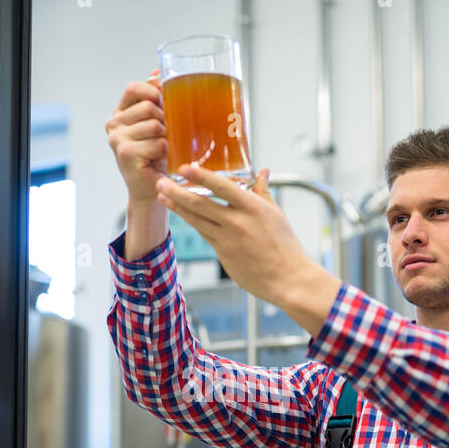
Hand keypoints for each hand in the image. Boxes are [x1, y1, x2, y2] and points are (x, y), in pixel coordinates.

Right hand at [105, 70, 166, 205]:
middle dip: (165, 119)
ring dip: (167, 137)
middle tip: (167, 136)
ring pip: (155, 124)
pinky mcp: (125, 154)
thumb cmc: (157, 156)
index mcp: (120, 113)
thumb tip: (157, 70)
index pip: (134, 88)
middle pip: (149, 106)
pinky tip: (159, 160)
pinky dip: (165, 152)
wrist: (151, 189)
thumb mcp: (158, 123)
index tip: (164, 103)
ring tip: (163, 150)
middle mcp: (113, 124)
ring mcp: (116, 139)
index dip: (153, 91)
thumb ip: (155, 98)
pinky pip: (157, 143)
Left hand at [155, 164, 342, 335]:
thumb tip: (263, 171)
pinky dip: (192, 222)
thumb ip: (264, 191)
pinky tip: (182, 214)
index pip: (222, 187)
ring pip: (197, 220)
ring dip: (177, 207)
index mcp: (253, 208)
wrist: (287, 279)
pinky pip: (204, 234)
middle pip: (201, 204)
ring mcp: (228, 240)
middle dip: (177, 192)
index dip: (201, 176)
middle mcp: (238, 223)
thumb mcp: (276, 213)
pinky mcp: (223, 255)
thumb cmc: (285, 246)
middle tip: (161, 182)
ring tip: (162, 196)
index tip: (184, 168)